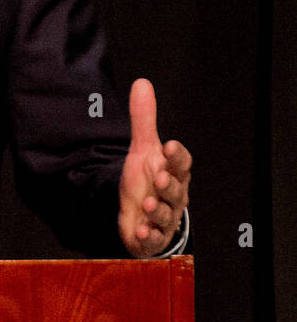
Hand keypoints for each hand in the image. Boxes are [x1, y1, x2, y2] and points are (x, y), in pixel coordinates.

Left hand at [118, 78, 191, 257]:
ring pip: (167, 215)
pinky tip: (140, 230)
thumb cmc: (147, 180)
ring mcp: (164, 218)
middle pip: (177, 190)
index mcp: (174, 173)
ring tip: (148, 205)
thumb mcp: (143, 149)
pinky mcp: (152, 237)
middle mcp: (173, 196)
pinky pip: (154, 238)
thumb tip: (142, 83)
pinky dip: (148, 235)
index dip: (177, 155)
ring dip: (159, 210)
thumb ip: (144, 120)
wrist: (141, 213)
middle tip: (160, 178)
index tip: (168, 145)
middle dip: (170, 185)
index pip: (181, 163)